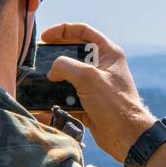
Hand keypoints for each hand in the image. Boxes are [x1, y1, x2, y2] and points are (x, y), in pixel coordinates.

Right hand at [41, 22, 154, 163]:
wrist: (126, 136)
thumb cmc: (114, 103)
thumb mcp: (88, 77)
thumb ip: (65, 66)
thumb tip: (52, 71)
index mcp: (108, 54)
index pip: (84, 31)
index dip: (63, 30)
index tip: (45, 36)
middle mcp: (103, 67)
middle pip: (74, 54)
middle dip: (55, 57)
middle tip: (38, 60)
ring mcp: (96, 86)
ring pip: (69, 78)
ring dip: (54, 81)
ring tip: (39, 83)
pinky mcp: (89, 103)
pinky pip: (68, 98)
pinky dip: (57, 101)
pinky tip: (45, 105)